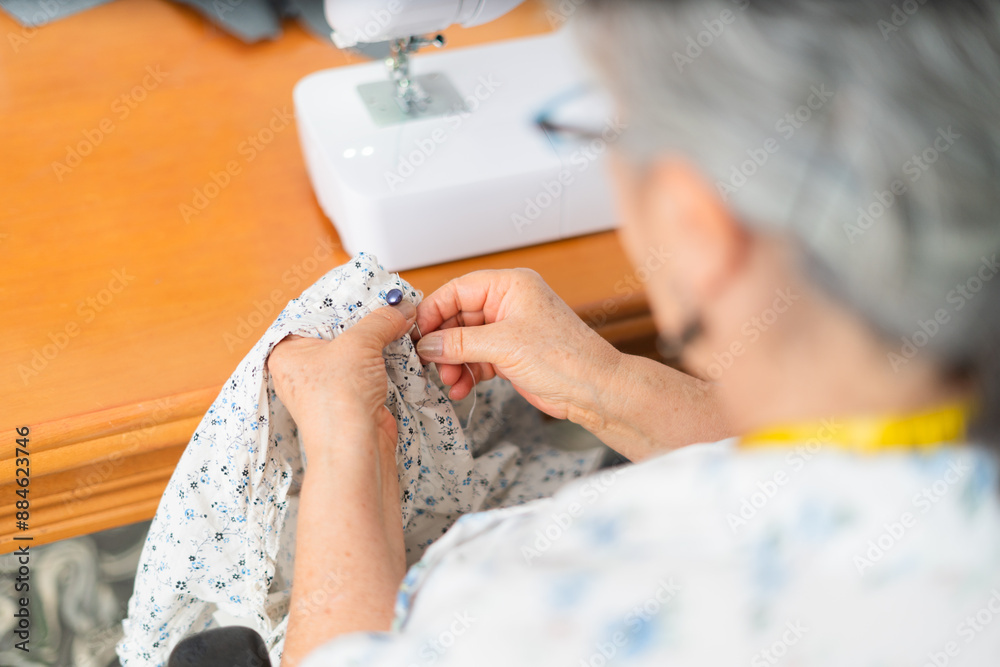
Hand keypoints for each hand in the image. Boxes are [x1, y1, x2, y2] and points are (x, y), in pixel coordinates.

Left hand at [267, 301, 416, 459]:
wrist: (354, 447)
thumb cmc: (338, 396)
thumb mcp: (359, 343)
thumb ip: (381, 320)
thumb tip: (403, 309)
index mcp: (287, 352)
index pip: (312, 315)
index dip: (342, 301)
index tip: (368, 289)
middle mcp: (304, 369)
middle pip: (338, 333)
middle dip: (365, 321)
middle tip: (389, 303)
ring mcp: (328, 386)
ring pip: (356, 353)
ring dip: (378, 341)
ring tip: (399, 321)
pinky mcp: (352, 399)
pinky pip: (369, 371)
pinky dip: (385, 360)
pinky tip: (401, 346)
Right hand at [414, 269, 620, 429]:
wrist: (594, 390)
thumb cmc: (564, 358)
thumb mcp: (504, 345)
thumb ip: (460, 343)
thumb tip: (426, 344)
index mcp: (510, 286)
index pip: (458, 290)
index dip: (434, 311)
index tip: (416, 333)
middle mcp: (508, 303)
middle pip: (458, 317)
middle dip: (443, 343)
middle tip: (429, 363)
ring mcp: (509, 329)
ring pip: (465, 341)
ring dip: (453, 362)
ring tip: (449, 380)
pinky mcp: (510, 354)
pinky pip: (477, 358)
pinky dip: (467, 372)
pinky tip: (462, 387)